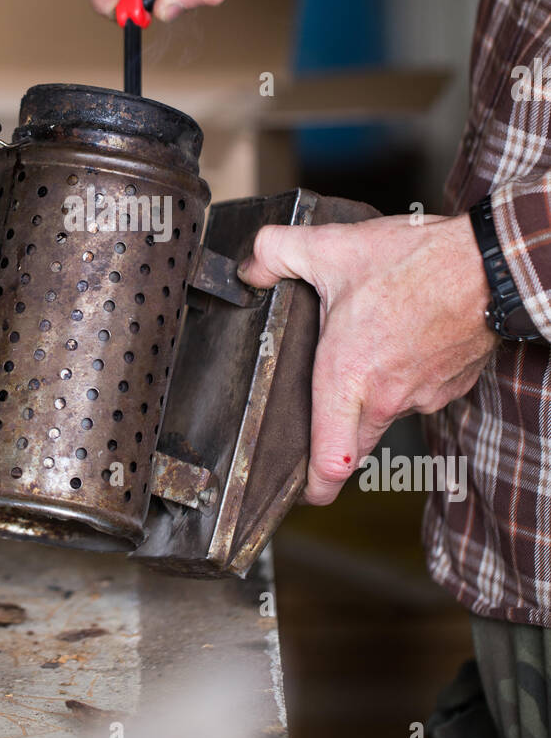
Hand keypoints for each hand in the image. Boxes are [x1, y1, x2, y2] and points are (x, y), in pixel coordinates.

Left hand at [237, 213, 496, 504]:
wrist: (487, 266)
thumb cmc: (414, 263)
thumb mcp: (330, 248)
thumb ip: (276, 254)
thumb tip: (251, 268)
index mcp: (347, 378)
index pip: (330, 462)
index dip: (314, 486)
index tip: (304, 489)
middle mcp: (385, 398)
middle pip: (353, 448)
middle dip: (334, 446)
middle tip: (318, 424)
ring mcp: (422, 396)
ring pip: (386, 415)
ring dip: (373, 398)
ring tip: (364, 355)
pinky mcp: (450, 387)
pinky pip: (418, 395)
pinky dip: (406, 379)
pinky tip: (399, 343)